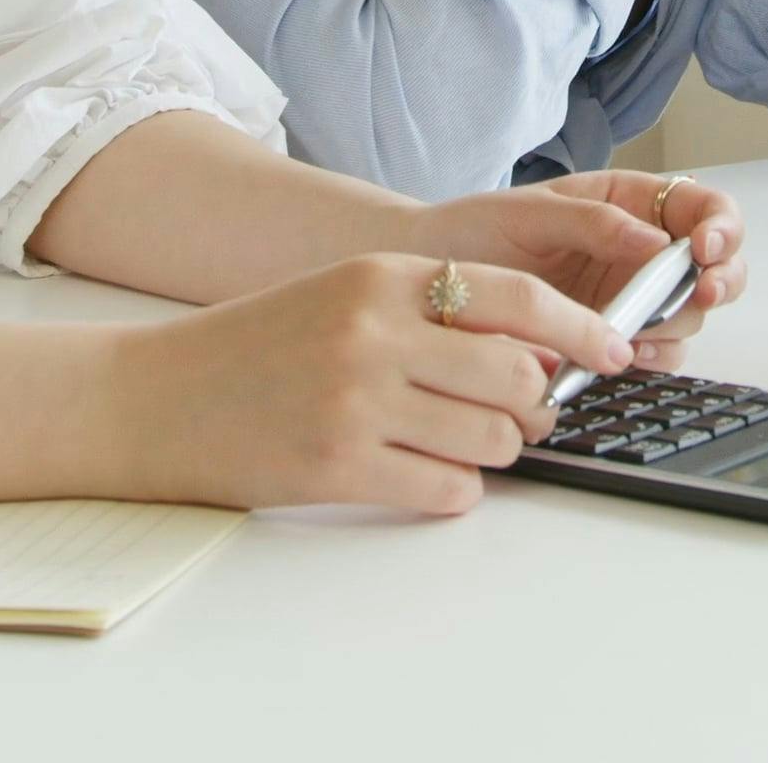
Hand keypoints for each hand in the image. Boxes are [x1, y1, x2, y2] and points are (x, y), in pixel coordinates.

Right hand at [105, 252, 631, 515]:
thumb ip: (432, 310)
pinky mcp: (338, 466)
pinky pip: (448, 490)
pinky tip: (421, 476)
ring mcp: (357, 401)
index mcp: (382, 277)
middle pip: (518, 373)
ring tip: (459, 445)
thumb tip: (536, 350)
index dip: (584, 327)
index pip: (518, 296)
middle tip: (525, 414)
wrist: (150, 397)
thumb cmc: (253, 347)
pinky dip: (454, 491)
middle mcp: (375, 331)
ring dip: (496, 451)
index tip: (617, 347)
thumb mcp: (343, 295)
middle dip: (537, 402)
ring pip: (492, 438)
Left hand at [413, 171, 750, 370]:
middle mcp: (638, 250)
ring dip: (680, 322)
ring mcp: (628, 298)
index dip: (720, 225)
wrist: (430, 282)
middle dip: (720, 279)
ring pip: (689, 314)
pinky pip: (656, 352)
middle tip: (700, 293)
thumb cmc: (474, 231)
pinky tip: (626, 352)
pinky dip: (654, 355)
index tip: (705, 247)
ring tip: (642, 329)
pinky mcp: (610, 338)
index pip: (700, 207)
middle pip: (713, 266)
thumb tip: (657, 240)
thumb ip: (595, 221)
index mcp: (628, 202)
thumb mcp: (532, 211)